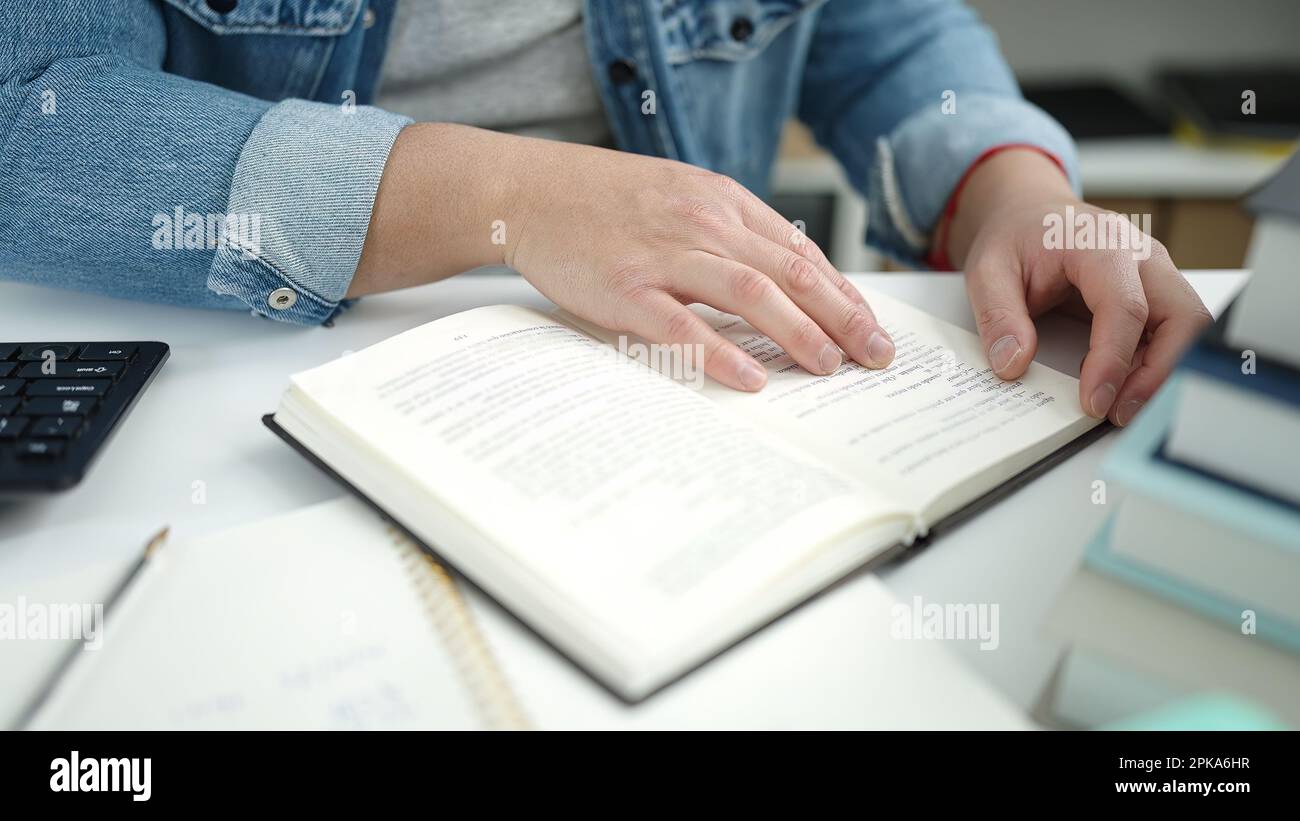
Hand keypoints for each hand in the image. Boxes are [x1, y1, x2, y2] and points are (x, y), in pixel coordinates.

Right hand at [498, 137, 895, 390]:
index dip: (842, 294)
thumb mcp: (680, 196)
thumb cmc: (604, 201)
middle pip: (790, 273)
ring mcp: (665, 254)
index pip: (800, 252)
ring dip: (799, 333)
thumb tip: (782, 281)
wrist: (529, 190)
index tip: (871, 328)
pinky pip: (683, 324)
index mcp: (721, 201)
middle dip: (841, 318)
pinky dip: (722, 352)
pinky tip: (752, 377)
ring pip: (750, 293)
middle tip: (874, 356)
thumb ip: (729, 232)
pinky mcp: (626, 286)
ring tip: (828, 368)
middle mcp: (703, 222)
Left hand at [946, 150, 1211, 425]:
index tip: (1094, 402)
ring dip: (1160, 373)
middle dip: (1158, 373)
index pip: (1127, 307)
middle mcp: (1143, 256)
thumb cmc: (1015, 237)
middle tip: (1118, 413)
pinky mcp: (1156, 294)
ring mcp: (1156, 275)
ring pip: (1187, 329)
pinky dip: (1154, 365)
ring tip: (1119, 408)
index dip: (1114, 361)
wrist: (1030, 215)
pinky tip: (1121, 388)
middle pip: (1182, 318)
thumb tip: (1013, 364)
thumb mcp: (987, 270)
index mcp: (1103, 243)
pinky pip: (1171, 334)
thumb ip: (998, 315)